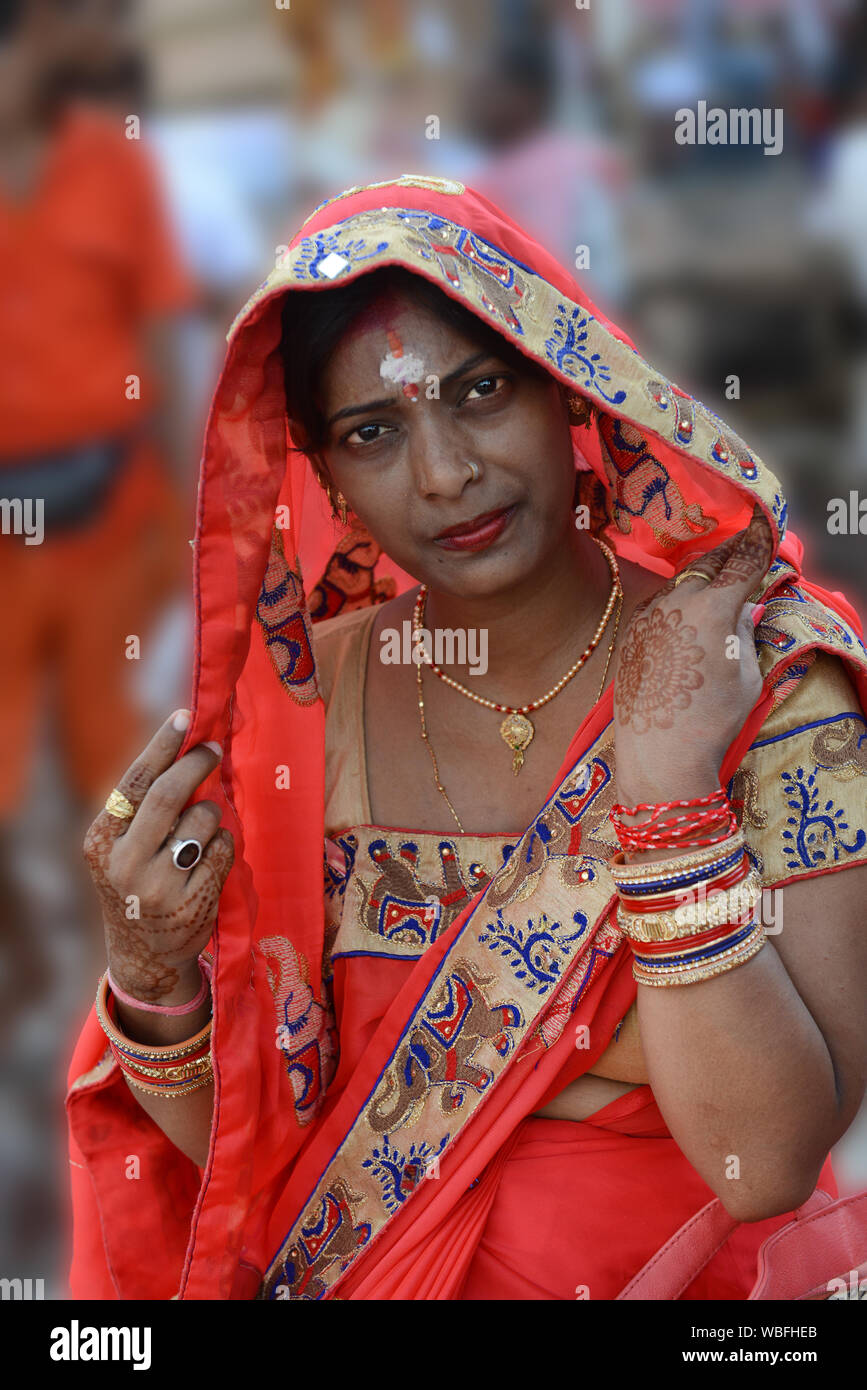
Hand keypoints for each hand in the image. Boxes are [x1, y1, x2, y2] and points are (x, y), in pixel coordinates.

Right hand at [83, 711, 233, 1002]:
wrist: (143, 954)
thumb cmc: (136, 885)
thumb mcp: (120, 849)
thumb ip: (142, 809)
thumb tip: (183, 749)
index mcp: (102, 841)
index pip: (134, 782)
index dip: (162, 746)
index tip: (184, 717)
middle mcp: (125, 862)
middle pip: (169, 794)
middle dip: (196, 763)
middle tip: (213, 749)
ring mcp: (158, 885)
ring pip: (203, 819)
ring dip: (212, 813)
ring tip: (201, 831)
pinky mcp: (191, 902)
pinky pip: (222, 848)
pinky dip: (223, 843)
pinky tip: (210, 858)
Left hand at [612, 506, 774, 804]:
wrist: (658, 753)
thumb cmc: (712, 719)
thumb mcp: (747, 675)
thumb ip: (745, 632)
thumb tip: (743, 607)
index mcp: (713, 607)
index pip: (742, 561)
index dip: (758, 541)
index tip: (765, 526)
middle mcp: (676, 601)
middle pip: (708, 562)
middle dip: (729, 550)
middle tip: (744, 542)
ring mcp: (648, 615)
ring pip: (680, 581)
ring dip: (700, 574)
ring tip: (717, 575)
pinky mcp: (631, 633)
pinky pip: (659, 603)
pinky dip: (677, 598)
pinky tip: (687, 608)